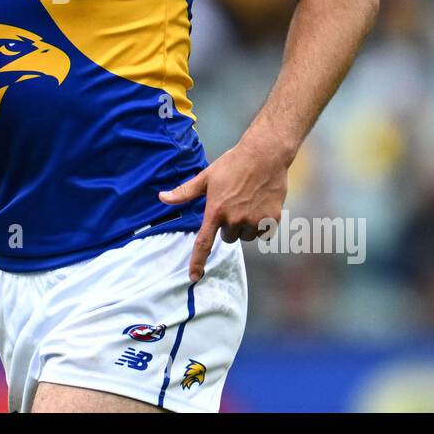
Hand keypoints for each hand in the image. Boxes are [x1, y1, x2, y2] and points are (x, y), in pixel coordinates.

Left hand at [158, 127, 293, 280]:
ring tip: (248, 203)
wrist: (265, 155)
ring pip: (246, 237)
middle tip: (233, 204)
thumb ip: (184, 192)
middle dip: (228, 226)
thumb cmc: (232, 164)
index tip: (194, 278)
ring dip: (245, 227)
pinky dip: (262, 226)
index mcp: (216, 211)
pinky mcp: (272, 221)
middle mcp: (234, 220)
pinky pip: (263, 234)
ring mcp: (254, 221)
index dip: (197, 262)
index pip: (203, 243)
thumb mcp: (206, 177)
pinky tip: (261, 206)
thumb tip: (162, 198)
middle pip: (227, 238)